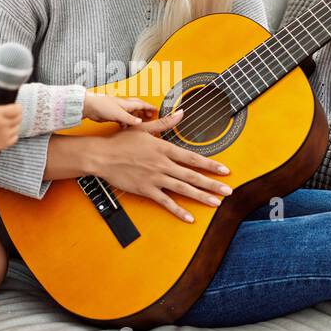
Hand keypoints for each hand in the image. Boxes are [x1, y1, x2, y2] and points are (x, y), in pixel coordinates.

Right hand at [0, 102, 21, 155]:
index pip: (16, 109)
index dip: (18, 107)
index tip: (16, 107)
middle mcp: (2, 123)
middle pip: (19, 118)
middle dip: (17, 115)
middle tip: (12, 115)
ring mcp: (4, 134)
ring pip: (17, 127)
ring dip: (14, 125)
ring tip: (6, 125)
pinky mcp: (4, 144)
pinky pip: (15, 137)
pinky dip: (13, 135)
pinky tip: (6, 133)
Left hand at [82, 92, 157, 126]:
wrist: (89, 107)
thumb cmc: (102, 106)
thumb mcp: (118, 114)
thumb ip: (129, 118)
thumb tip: (140, 122)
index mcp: (127, 103)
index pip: (142, 104)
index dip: (150, 107)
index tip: (156, 109)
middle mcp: (123, 106)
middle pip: (137, 107)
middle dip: (145, 111)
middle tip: (150, 116)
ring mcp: (118, 110)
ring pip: (130, 114)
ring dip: (136, 118)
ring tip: (140, 124)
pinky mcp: (112, 115)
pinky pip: (123, 119)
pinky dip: (127, 122)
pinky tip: (126, 127)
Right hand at [91, 108, 232, 222]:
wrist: (102, 156)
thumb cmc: (121, 141)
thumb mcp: (144, 128)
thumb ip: (165, 123)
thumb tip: (181, 113)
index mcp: (164, 148)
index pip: (193, 158)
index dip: (211, 165)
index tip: (225, 170)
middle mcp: (163, 164)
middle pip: (193, 175)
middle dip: (212, 184)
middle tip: (228, 191)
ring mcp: (155, 178)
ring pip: (183, 188)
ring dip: (201, 196)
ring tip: (216, 203)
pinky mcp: (146, 190)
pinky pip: (165, 202)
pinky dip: (178, 210)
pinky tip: (190, 218)